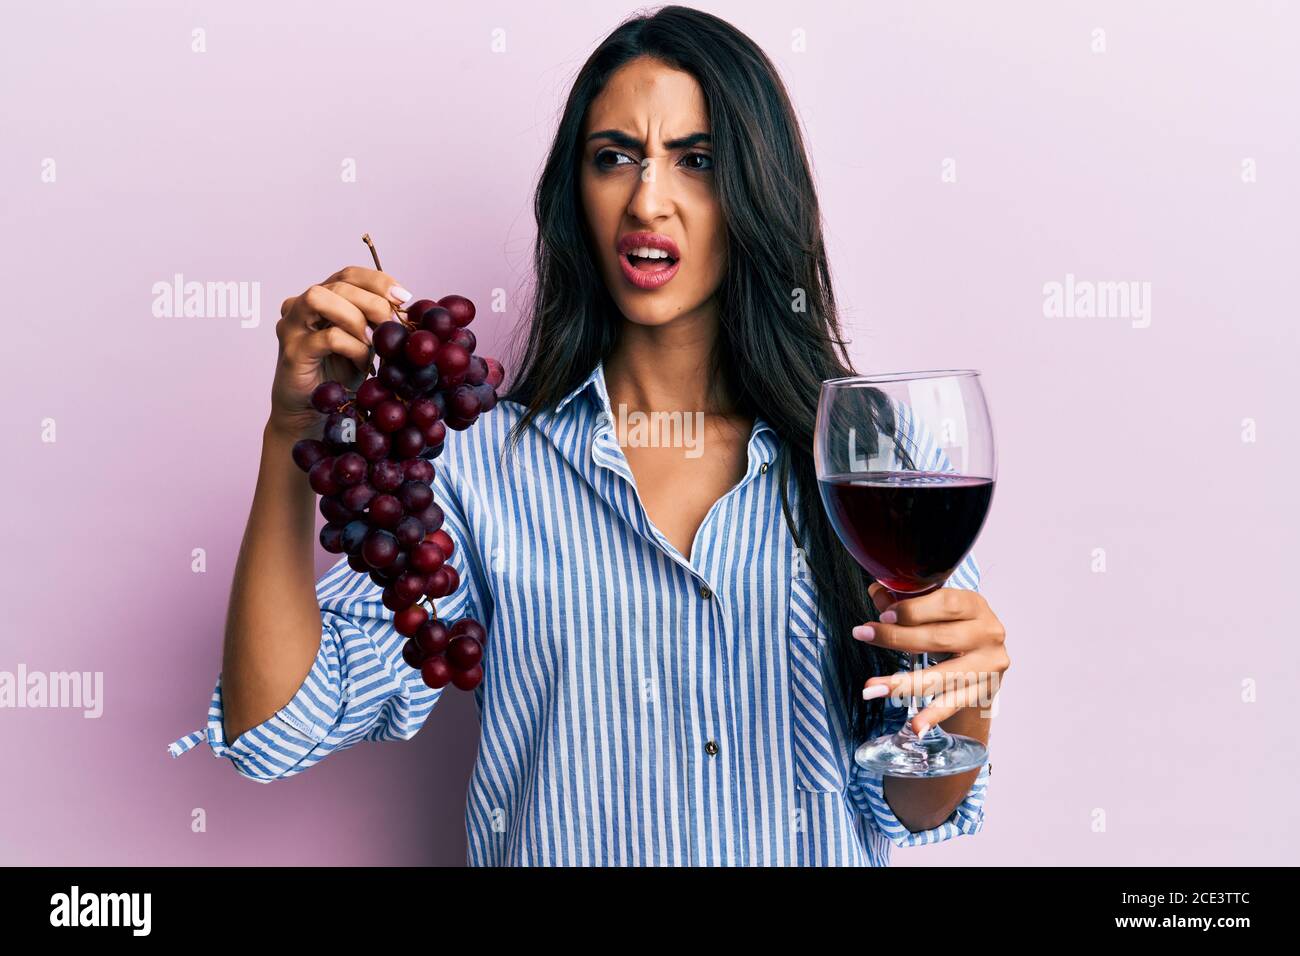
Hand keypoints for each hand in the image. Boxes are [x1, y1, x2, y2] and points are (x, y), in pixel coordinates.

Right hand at [269, 266, 412, 439]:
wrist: (311, 414)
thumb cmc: (338, 377)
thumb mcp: (365, 343)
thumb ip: (377, 323)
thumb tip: (406, 308)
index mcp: (321, 300)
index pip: (349, 274)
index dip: (379, 281)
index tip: (404, 298)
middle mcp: (300, 307)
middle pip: (339, 283)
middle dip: (374, 301)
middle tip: (394, 326)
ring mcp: (292, 327)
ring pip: (321, 298)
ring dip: (356, 317)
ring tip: (372, 341)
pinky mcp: (293, 352)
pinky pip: (328, 337)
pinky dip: (353, 347)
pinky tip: (362, 362)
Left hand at [855, 582, 1009, 735]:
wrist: (983, 658)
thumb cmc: (952, 627)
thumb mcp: (934, 610)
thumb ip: (906, 602)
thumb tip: (876, 591)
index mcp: (975, 605)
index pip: (945, 604)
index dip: (913, 610)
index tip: (883, 616)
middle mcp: (988, 632)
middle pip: (939, 638)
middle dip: (897, 639)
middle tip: (862, 636)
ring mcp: (990, 664)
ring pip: (943, 675)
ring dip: (904, 683)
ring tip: (870, 689)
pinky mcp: (986, 691)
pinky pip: (955, 704)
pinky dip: (935, 715)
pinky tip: (915, 727)